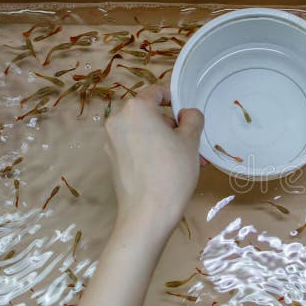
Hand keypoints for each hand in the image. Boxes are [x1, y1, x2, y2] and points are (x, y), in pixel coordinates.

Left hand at [104, 84, 203, 233]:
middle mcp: (118, 120)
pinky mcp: (113, 160)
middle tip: (193, 143)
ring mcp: (112, 142)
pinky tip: (170, 170)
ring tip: (187, 160)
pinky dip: (152, 152)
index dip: (176, 99)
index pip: (157, 92)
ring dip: (165, 140)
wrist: (148, 214)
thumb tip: (187, 114)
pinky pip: (136, 147)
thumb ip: (192, 119)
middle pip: (150, 114)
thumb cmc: (172, 172)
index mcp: (136, 109)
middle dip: (173, 126)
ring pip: (144, 132)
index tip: (190, 115)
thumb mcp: (191, 141)